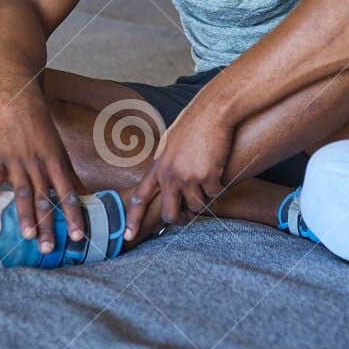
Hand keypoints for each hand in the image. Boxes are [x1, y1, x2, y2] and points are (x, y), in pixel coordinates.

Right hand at [0, 103, 86, 255]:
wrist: (22, 108)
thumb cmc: (44, 136)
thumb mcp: (61, 155)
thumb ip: (69, 179)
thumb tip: (85, 201)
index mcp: (57, 166)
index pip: (67, 195)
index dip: (72, 216)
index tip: (76, 237)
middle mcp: (39, 167)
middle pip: (44, 200)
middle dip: (47, 225)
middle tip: (48, 249)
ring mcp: (19, 163)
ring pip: (23, 192)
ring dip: (25, 215)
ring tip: (28, 236)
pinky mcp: (0, 159)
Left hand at [124, 104, 231, 240]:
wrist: (213, 111)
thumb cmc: (193, 123)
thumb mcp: (170, 143)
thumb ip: (165, 163)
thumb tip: (164, 179)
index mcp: (157, 167)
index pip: (140, 198)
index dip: (133, 219)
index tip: (128, 236)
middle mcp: (170, 175)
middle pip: (168, 213)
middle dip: (178, 219)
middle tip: (185, 217)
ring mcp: (189, 177)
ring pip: (196, 207)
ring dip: (203, 201)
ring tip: (208, 185)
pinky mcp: (209, 176)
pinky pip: (215, 195)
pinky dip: (219, 188)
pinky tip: (219, 173)